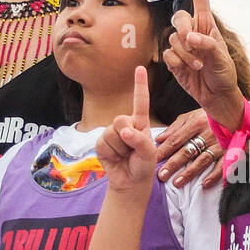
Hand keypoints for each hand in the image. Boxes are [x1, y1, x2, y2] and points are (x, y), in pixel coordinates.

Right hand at [96, 65, 157, 191]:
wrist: (130, 182)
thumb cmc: (143, 165)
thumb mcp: (148, 153)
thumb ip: (139, 140)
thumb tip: (124, 132)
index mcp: (140, 123)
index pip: (140, 101)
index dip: (139, 85)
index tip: (139, 68)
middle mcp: (126, 125)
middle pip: (121, 119)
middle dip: (127, 136)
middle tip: (132, 150)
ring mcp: (112, 133)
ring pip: (112, 133)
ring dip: (120, 148)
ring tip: (125, 155)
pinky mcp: (101, 143)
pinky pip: (104, 143)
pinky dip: (111, 152)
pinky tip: (115, 158)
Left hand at [154, 108, 224, 187]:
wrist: (239, 116)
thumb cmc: (211, 118)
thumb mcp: (193, 116)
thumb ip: (176, 127)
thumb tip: (158, 139)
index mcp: (197, 122)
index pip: (176, 139)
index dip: (164, 150)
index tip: (152, 160)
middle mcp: (208, 133)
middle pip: (187, 151)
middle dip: (173, 164)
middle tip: (161, 176)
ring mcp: (220, 143)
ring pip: (202, 160)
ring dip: (190, 172)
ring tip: (177, 183)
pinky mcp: (232, 152)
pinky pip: (223, 165)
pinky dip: (214, 175)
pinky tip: (204, 184)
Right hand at [165, 0, 243, 124]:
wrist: (217, 96)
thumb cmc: (224, 74)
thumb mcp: (222, 59)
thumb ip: (208, 46)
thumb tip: (191, 38)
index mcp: (207, 25)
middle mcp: (193, 32)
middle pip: (179, 18)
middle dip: (184, 31)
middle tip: (195, 46)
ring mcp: (182, 46)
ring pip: (172, 39)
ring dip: (185, 53)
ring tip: (198, 65)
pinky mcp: (174, 61)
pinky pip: (167, 54)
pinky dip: (177, 63)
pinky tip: (187, 70)